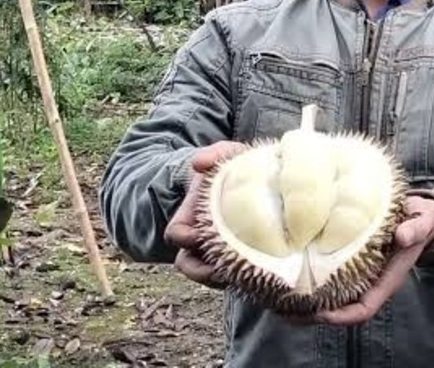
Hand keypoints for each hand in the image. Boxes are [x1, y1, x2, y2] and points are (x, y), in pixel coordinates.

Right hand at [164, 140, 248, 288]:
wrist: (250, 182)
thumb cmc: (233, 169)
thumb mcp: (226, 155)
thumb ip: (213, 154)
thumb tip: (198, 164)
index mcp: (190, 216)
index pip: (176, 234)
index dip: (186, 237)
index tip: (202, 233)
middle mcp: (198, 238)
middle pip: (188, 265)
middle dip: (203, 270)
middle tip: (224, 270)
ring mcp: (215, 251)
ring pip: (208, 277)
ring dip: (220, 279)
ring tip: (241, 278)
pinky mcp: (236, 260)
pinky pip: (230, 278)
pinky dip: (239, 279)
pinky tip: (257, 277)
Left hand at [292, 195, 433, 325]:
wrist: (419, 215)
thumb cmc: (420, 221)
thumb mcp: (422, 222)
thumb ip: (416, 229)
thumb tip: (402, 235)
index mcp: (386, 280)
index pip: (363, 309)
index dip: (341, 316)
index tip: (319, 312)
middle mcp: (369, 283)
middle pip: (339, 312)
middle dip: (311, 316)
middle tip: (283, 312)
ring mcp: (357, 276)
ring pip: (329, 300)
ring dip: (303, 305)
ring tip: (275, 302)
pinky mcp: (347, 263)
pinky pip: (326, 281)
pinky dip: (306, 284)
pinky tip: (287, 278)